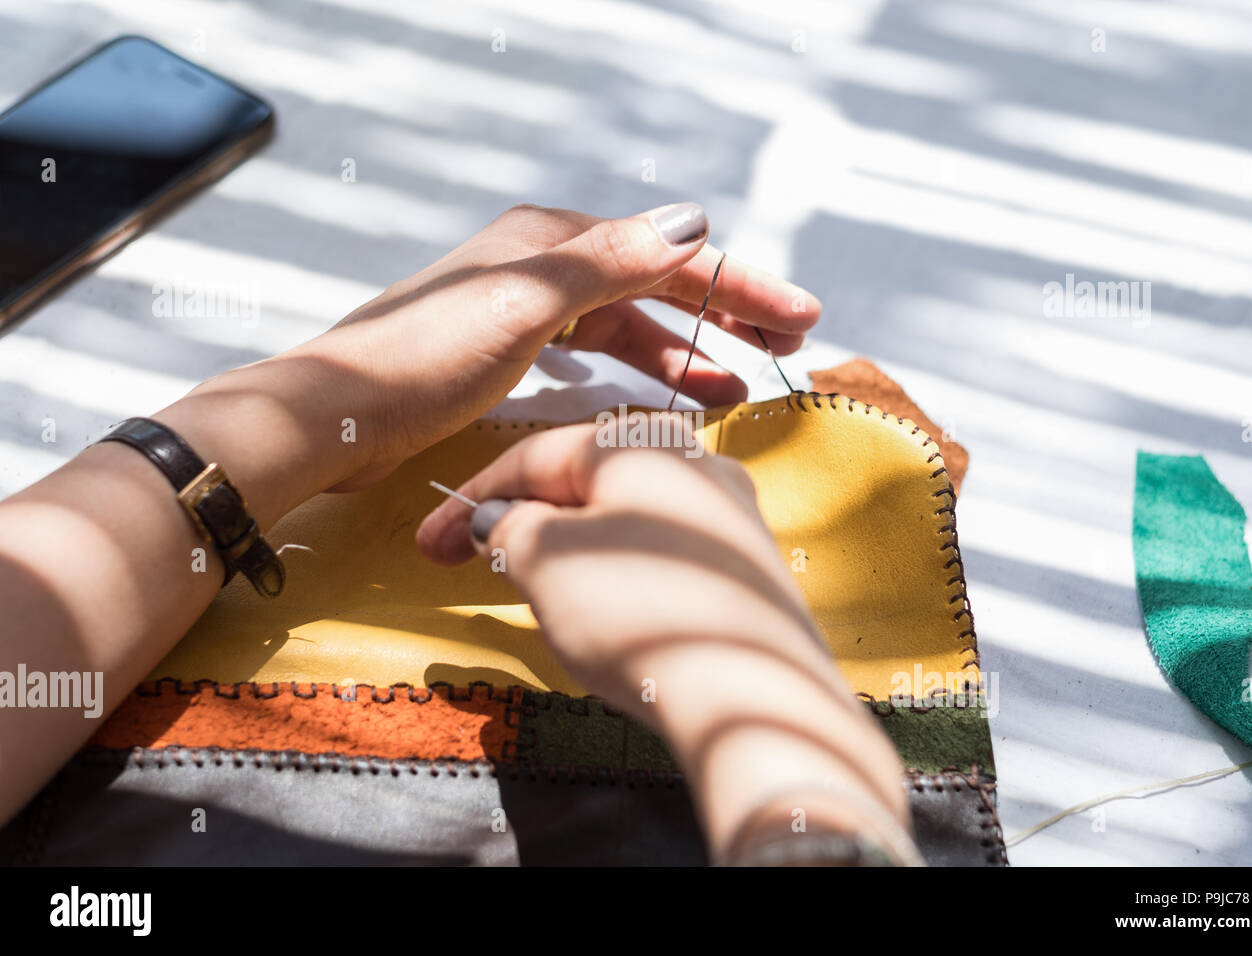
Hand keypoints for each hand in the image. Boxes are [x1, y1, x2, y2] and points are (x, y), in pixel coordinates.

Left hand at [307, 202, 818, 489]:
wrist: (337, 416)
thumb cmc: (423, 361)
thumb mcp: (527, 305)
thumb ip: (611, 263)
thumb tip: (692, 221)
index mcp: (554, 241)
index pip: (672, 256)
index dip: (741, 286)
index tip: (802, 319)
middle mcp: (544, 264)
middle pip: (657, 284)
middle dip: (725, 313)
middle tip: (785, 346)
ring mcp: (525, 306)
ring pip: (629, 323)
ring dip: (686, 350)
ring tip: (734, 384)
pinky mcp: (509, 349)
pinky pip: (597, 350)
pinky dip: (638, 366)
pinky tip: (654, 386)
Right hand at [417, 423, 917, 864]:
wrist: (744, 696)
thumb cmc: (634, 612)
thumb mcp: (543, 560)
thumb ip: (509, 527)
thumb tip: (502, 521)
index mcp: (639, 442)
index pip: (535, 455)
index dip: (470, 499)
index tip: (429, 545)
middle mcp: (695, 462)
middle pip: (584, 483)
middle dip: (523, 519)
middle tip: (475, 562)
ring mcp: (731, 513)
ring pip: (625, 518)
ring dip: (570, 546)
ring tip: (534, 589)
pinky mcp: (748, 568)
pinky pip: (662, 554)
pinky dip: (618, 571)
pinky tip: (603, 611)